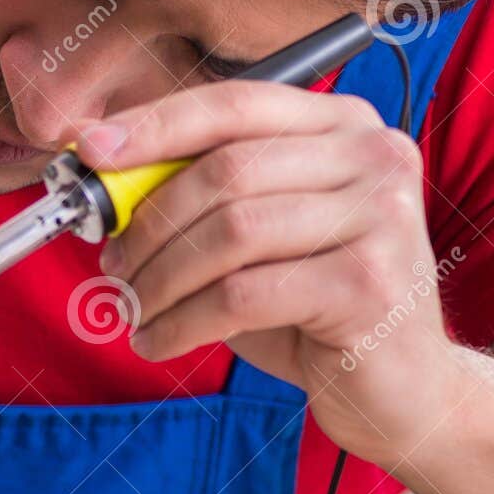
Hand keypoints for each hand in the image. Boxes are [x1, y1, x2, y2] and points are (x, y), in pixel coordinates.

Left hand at [77, 83, 466, 464]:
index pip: (235, 103)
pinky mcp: (370, 283)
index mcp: (347, 124)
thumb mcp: (261, 238)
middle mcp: (376, 156)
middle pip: (227, 168)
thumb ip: (205, 197)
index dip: (155, 123)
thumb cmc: (321, 310)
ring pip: (231, 231)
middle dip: (149, 218)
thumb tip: (109, 178)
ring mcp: (382, 217)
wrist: (404, 391)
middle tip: (112, 261)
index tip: (89, 148)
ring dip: (161, 276)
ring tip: (135, 307)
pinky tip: (161, 340)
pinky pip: (243, 294)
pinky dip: (183, 321)